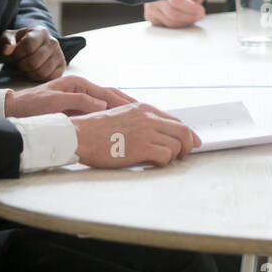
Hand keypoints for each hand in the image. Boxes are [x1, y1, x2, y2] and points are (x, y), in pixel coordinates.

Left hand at [0, 25, 65, 81]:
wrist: (33, 46)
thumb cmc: (19, 42)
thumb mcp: (9, 38)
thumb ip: (6, 42)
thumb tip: (7, 50)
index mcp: (41, 32)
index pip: (28, 46)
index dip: (16, 54)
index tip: (13, 55)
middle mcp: (53, 42)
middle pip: (33, 62)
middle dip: (22, 65)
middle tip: (19, 62)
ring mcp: (59, 55)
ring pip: (41, 72)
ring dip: (29, 73)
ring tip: (27, 66)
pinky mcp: (62, 67)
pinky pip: (49, 78)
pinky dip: (39, 78)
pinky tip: (35, 71)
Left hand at [4, 74, 137, 117]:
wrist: (14, 111)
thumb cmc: (31, 106)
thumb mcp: (54, 102)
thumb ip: (79, 101)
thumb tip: (103, 106)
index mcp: (79, 84)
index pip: (107, 92)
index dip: (124, 102)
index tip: (139, 109)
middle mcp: (82, 89)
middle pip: (111, 95)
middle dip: (128, 103)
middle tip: (146, 112)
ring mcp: (79, 98)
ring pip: (106, 103)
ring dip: (121, 110)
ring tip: (137, 118)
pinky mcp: (76, 108)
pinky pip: (98, 111)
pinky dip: (110, 116)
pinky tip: (118, 124)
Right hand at [71, 102, 202, 167]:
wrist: (80, 135)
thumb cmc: (96, 129)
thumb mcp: (123, 115)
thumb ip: (142, 120)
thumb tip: (159, 132)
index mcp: (144, 109)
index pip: (176, 121)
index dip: (187, 133)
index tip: (191, 142)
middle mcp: (149, 118)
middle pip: (184, 131)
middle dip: (187, 145)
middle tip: (183, 155)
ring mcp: (146, 132)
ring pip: (177, 145)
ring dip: (173, 156)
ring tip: (161, 160)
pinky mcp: (141, 148)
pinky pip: (166, 156)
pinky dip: (164, 162)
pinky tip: (154, 163)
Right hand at [144, 0, 207, 27]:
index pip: (175, 1)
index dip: (191, 8)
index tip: (201, 11)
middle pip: (173, 14)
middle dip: (190, 17)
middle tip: (200, 15)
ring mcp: (150, 7)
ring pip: (170, 22)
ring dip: (185, 22)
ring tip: (194, 16)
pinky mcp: (150, 16)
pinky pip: (166, 26)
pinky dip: (178, 24)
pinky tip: (184, 18)